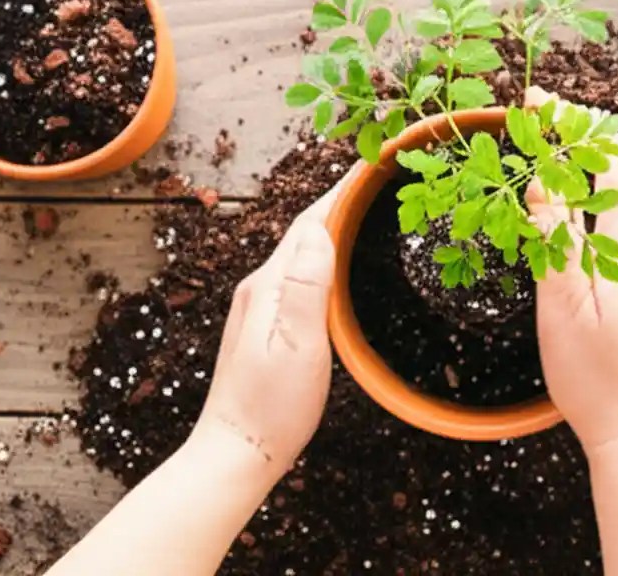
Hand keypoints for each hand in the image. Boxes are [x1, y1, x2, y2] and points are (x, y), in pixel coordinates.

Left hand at [187, 177, 346, 482]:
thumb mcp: (298, 346)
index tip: (375, 163)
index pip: (310, 221)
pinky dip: (327, 254)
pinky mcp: (269, 324)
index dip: (343, 191)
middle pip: (307, 229)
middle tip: (382, 175)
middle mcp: (262, 287)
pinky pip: (304, 273)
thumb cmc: (271, 408)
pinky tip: (343, 261)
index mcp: (270, 285)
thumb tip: (320, 228)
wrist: (236, 453)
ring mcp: (263, 305)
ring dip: (335, 224)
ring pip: (305, 249)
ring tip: (369, 207)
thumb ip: (308, 286)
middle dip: (343, 199)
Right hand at [524, 87, 617, 455]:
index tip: (535, 103)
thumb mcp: (562, 303)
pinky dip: (602, 188)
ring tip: (552, 145)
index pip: (608, 158)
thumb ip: (553, 234)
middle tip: (541, 116)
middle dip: (585, 130)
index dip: (570, 124)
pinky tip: (574, 198)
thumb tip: (542, 177)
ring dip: (595, 157)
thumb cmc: (598, 379)